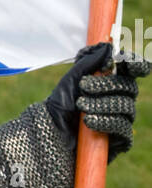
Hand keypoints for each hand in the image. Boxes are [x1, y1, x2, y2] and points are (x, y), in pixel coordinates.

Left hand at [44, 41, 149, 160]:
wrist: (51, 132)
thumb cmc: (61, 105)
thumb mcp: (71, 81)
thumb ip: (88, 63)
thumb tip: (108, 47)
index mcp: (112, 82)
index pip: (132, 70)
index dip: (136, 64)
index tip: (127, 62)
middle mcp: (121, 99)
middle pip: (129, 87)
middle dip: (106, 85)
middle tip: (83, 87)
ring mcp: (122, 119)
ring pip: (126, 107)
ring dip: (102, 104)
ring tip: (81, 106)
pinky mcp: (120, 139)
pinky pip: (122, 127)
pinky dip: (106, 122)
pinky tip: (89, 121)